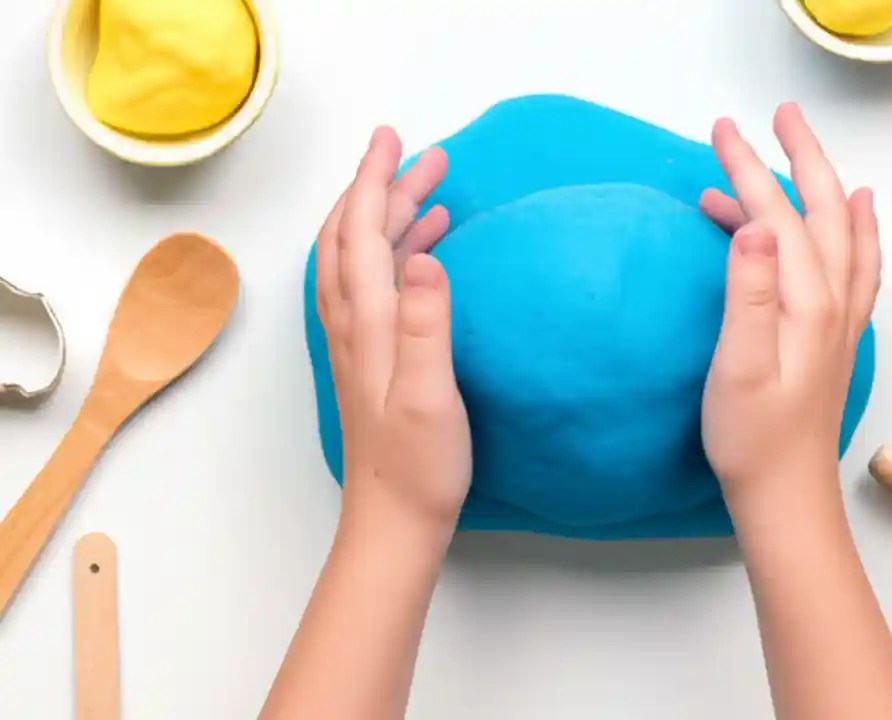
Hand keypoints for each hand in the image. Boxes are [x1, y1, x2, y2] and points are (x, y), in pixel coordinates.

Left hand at [315, 127, 471, 530]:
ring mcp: (359, 342)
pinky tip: (424, 254)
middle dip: (383, 187)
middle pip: (355, 236)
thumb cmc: (416, 466)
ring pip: (364, 258)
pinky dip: (395, 253)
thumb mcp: (428, 395)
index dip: (377, 180)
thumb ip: (424, 325)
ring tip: (431, 189)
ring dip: (391, 216)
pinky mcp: (372, 359)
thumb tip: (422, 257)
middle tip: (423, 154)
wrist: (393, 521)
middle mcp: (353, 324)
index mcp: (366, 323)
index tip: (394, 138)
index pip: (364, 232)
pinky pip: (376, 285)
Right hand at [699, 103, 880, 507]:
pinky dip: (853, 228)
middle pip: (823, 211)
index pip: (777, 217)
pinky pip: (854, 263)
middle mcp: (833, 302)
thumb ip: (748, 295)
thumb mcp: (736, 369)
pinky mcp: (834, 336)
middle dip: (801, 157)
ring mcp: (840, 319)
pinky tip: (849, 217)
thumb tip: (755, 226)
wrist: (787, 495)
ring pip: (839, 233)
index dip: (748, 170)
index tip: (721, 130)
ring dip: (819, 187)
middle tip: (779, 115)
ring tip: (785, 156)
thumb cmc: (751, 440)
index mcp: (806, 303)